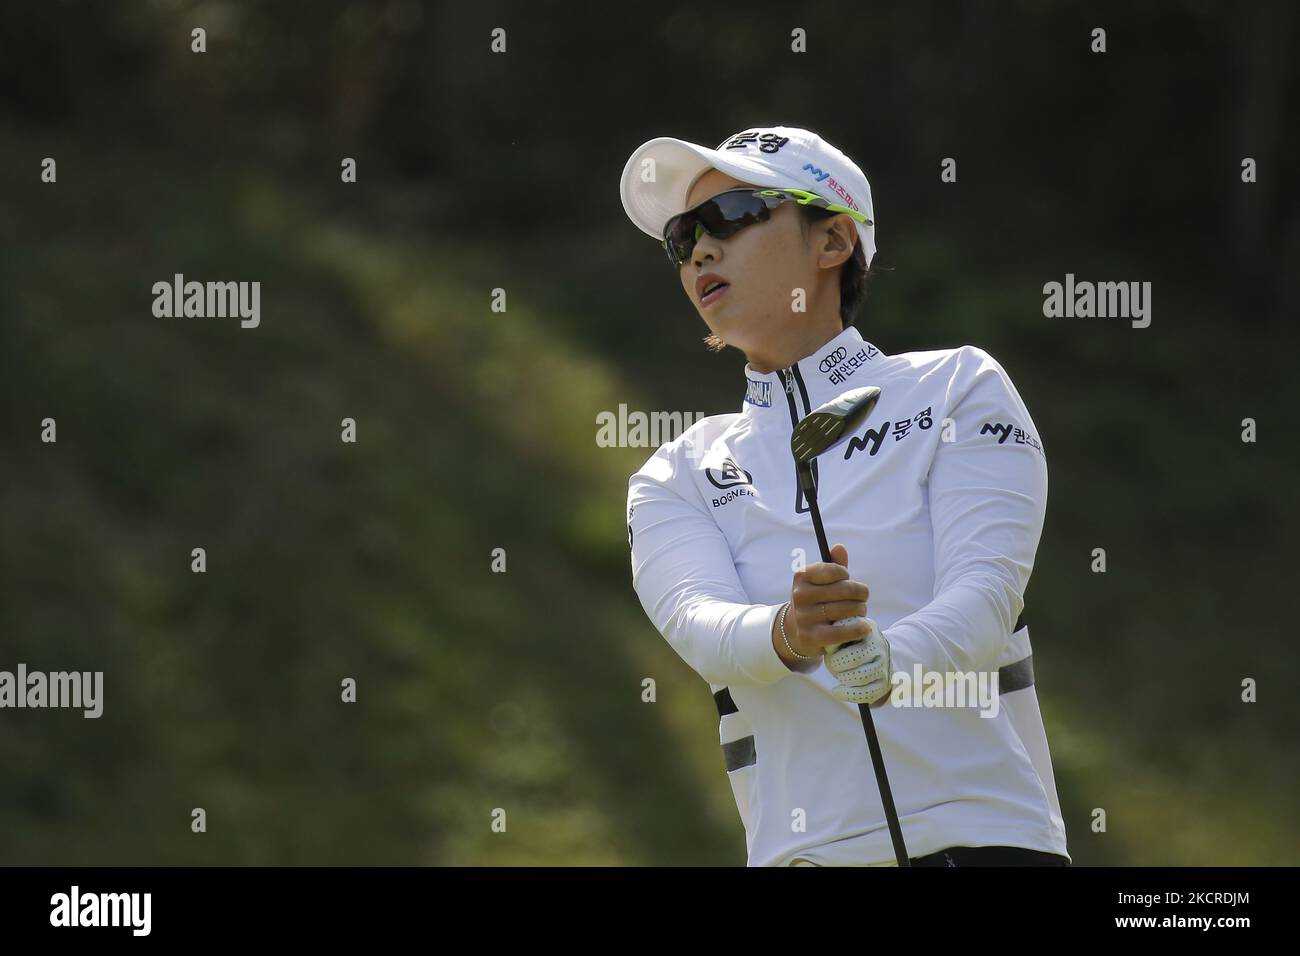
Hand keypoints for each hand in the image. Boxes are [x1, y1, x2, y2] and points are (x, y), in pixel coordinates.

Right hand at [792, 544, 890, 705]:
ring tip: (861, 611)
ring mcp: (804, 617)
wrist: (796, 630)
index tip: (847, 579)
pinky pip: (840, 632)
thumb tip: (840, 547)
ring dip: (860, 610)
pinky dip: (857, 630)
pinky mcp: (811, 636)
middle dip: (860, 593)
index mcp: (802, 576)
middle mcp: (800, 595)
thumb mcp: (821, 581)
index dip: (846, 575)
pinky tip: (864, 628)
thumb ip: (833, 565)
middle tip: (862, 598)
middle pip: (844, 590)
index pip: (834, 570)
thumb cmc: (816, 600)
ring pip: (846, 610)